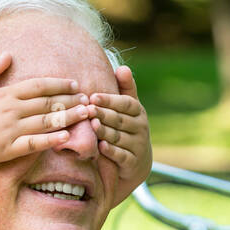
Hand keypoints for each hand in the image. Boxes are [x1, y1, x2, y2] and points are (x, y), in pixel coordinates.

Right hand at [0, 53, 90, 164]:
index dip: (59, 84)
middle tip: (89, 100)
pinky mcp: (7, 149)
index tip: (75, 84)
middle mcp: (10, 110)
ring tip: (86, 115)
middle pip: (48, 103)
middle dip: (71, 100)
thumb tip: (7, 55)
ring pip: (46, 121)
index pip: (38, 85)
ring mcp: (10, 130)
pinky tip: (67, 136)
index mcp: (5, 94)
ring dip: (69, 117)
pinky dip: (51, 140)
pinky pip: (34, 143)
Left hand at [86, 66, 152, 197]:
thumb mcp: (129, 109)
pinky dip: (112, 151)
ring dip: (105, 131)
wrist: (137, 162)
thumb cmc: (127, 128)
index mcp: (138, 112)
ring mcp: (138, 145)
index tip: (93, 97)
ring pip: (120, 137)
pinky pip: (122, 156)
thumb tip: (122, 67)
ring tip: (92, 125)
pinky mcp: (133, 162)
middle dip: (104, 114)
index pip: (126, 103)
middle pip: (121, 120)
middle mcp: (141, 127)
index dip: (110, 100)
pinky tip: (101, 146)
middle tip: (88, 110)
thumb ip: (125, 89)